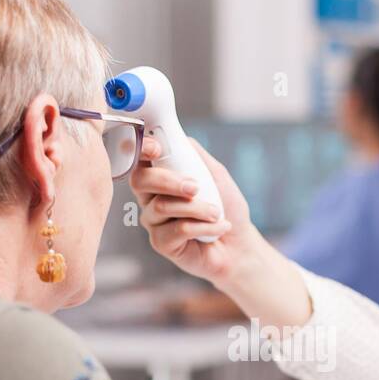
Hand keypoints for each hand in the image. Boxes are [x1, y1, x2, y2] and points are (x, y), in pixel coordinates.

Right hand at [129, 135, 264, 286]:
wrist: (239, 243)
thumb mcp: (215, 174)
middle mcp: (150, 197)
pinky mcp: (161, 243)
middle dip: (168, 180)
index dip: (140, 149)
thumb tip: (176, 135)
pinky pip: (177, 229)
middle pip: (140, 180)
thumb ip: (194, 155)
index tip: (157, 148)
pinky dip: (204, 227)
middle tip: (196, 187)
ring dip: (196, 207)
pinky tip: (219, 227)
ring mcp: (153, 221)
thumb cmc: (226, 207)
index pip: (138, 158)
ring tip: (217, 213)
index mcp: (160, 176)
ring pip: (162, 206)